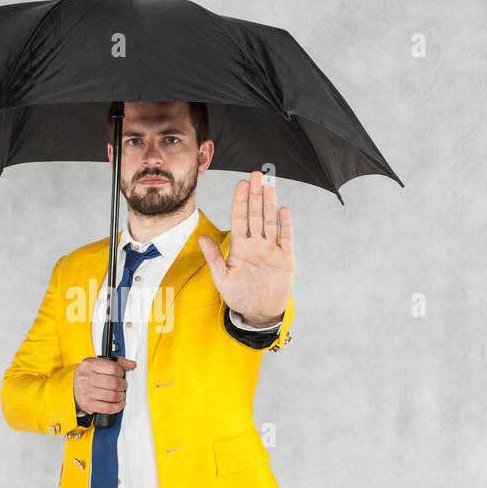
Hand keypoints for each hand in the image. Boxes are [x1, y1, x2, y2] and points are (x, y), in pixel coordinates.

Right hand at [73, 356, 135, 414]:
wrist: (73, 387)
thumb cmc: (87, 375)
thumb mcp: (98, 363)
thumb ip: (116, 363)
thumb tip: (131, 364)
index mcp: (89, 365)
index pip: (113, 368)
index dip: (121, 372)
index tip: (121, 374)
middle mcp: (86, 378)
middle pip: (114, 383)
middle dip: (123, 385)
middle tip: (123, 385)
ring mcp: (86, 392)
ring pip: (112, 396)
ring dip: (121, 396)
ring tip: (120, 394)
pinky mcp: (88, 404)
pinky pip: (107, 408)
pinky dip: (117, 407)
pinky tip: (119, 403)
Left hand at [197, 170, 294, 324]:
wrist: (259, 313)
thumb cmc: (239, 296)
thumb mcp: (222, 278)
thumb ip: (213, 257)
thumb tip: (200, 238)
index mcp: (239, 247)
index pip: (239, 218)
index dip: (240, 200)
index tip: (241, 184)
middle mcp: (256, 244)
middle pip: (255, 214)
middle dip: (255, 194)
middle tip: (256, 174)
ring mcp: (271, 249)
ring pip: (270, 221)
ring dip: (269, 203)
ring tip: (269, 185)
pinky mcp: (285, 258)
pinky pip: (285, 238)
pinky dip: (285, 225)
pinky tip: (283, 210)